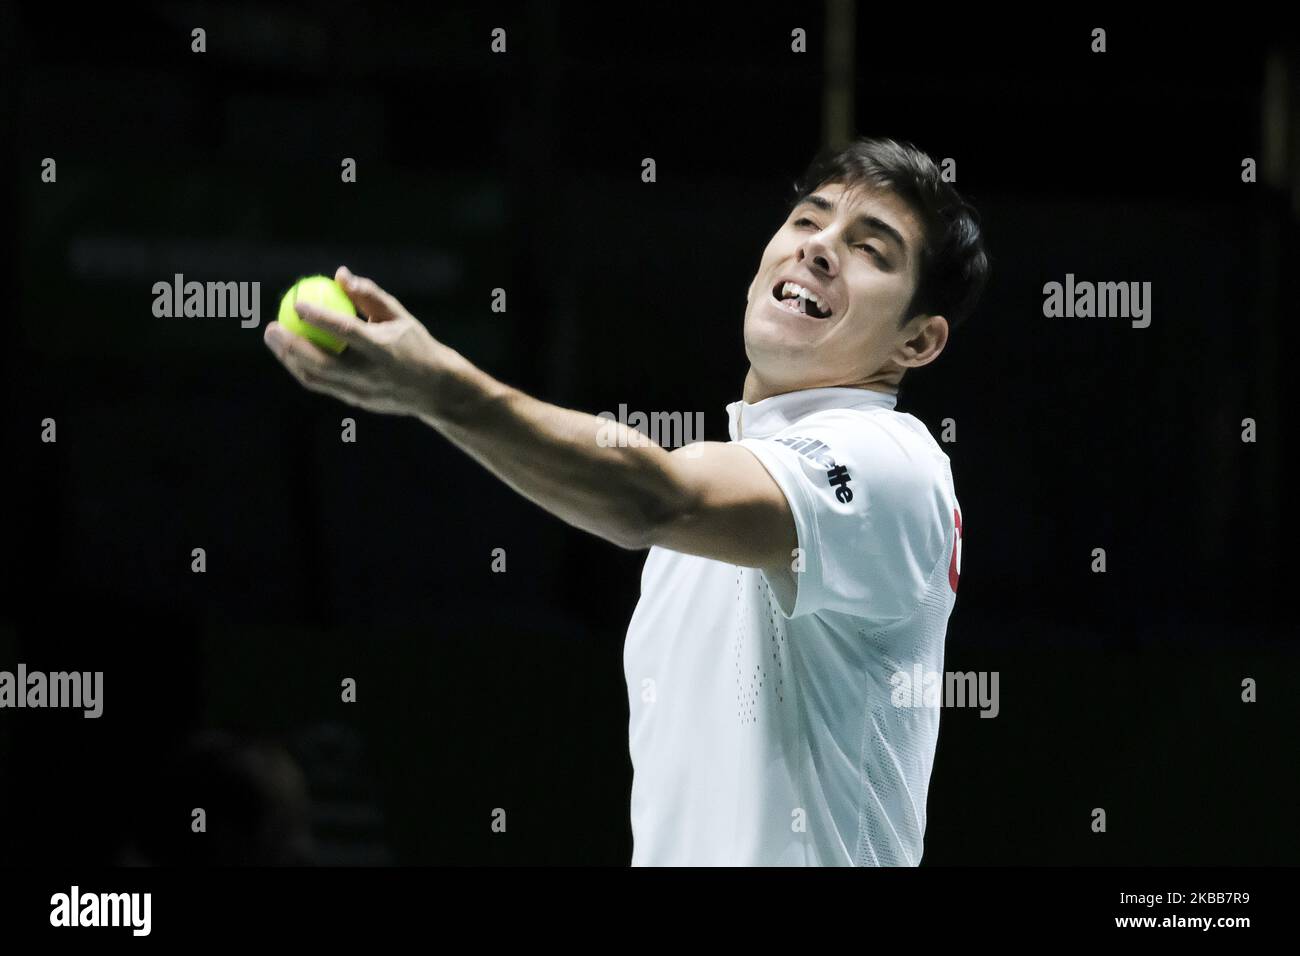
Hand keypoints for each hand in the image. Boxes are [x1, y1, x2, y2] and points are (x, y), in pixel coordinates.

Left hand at [263, 266, 450, 417]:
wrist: (435, 389)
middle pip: (320, 362)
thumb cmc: (415, 344)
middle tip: (272, 326)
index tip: (296, 302)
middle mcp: (369, 373)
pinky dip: (303, 369)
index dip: (318, 317)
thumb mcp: (399, 316)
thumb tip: (340, 275)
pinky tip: (291, 354)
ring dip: (289, 359)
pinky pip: (322, 384)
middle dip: (290, 345)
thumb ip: (369, 296)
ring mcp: (361, 391)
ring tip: (275, 338)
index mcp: (384, 349)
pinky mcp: (355, 401)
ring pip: (315, 377)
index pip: (345, 331)